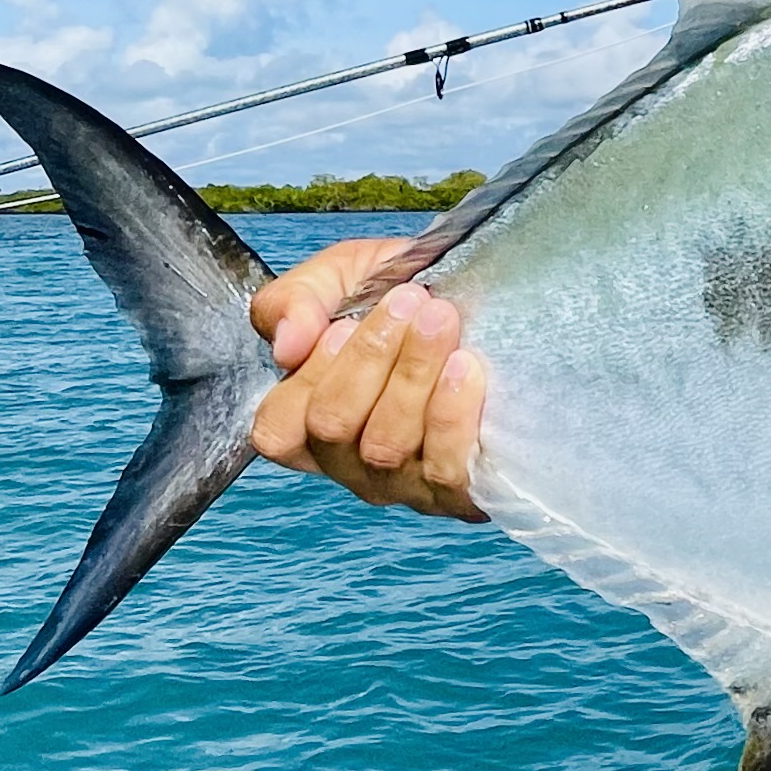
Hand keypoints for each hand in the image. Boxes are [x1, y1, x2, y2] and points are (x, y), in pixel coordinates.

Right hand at [247, 239, 488, 521]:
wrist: (491, 300)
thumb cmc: (406, 298)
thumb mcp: (340, 278)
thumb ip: (293, 302)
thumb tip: (287, 346)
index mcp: (309, 423)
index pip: (278, 428)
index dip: (309, 377)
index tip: (344, 323)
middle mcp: (349, 464)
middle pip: (332, 428)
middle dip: (370, 358)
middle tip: (410, 302)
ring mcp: (402, 484)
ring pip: (386, 446)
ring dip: (413, 374)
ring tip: (442, 320)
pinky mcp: (458, 493)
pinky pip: (444, 470)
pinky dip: (451, 415)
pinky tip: (466, 367)